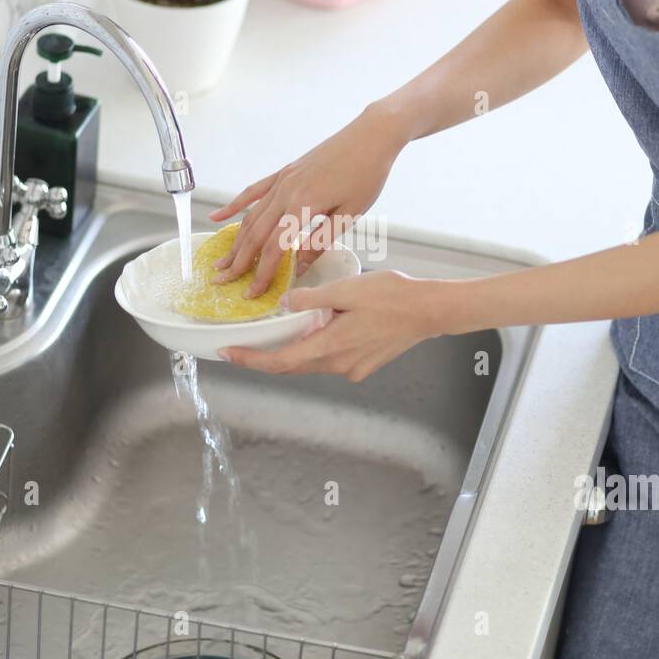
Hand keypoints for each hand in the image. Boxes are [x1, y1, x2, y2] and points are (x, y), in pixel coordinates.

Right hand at [209, 107, 408, 296]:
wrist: (371, 135)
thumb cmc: (367, 174)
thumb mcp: (350, 214)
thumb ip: (321, 241)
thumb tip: (298, 266)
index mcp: (304, 205)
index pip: (275, 247)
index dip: (262, 272)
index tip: (253, 292)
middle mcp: (286, 192)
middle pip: (255, 233)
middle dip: (239, 261)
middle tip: (224, 283)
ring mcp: (283, 180)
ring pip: (251, 215)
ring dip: (235, 241)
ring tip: (222, 261)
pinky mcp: (285, 172)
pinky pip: (254, 192)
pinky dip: (234, 206)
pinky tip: (218, 218)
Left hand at [220, 272, 437, 381]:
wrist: (430, 311)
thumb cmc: (394, 297)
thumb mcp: (347, 290)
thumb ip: (312, 299)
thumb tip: (285, 304)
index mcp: (331, 346)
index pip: (280, 362)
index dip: (250, 360)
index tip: (229, 354)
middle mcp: (339, 364)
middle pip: (293, 365)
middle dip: (266, 356)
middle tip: (244, 344)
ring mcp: (353, 368)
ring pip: (312, 362)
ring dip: (295, 349)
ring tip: (283, 329)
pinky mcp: (363, 365)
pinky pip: (331, 359)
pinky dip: (317, 347)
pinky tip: (320, 328)